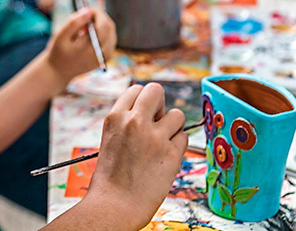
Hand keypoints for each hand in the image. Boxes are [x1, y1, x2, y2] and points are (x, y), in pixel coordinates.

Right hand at [45, 8, 115, 81]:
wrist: (59, 71)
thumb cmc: (58, 52)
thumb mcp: (61, 36)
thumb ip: (74, 22)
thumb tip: (89, 11)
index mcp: (92, 48)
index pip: (104, 24)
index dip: (97, 13)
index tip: (86, 8)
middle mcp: (103, 53)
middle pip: (110, 26)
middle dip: (100, 16)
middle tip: (86, 14)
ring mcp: (106, 56)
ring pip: (111, 31)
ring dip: (101, 23)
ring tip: (85, 26)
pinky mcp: (106, 56)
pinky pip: (110, 38)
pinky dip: (102, 31)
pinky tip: (89, 33)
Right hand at [85, 83, 187, 228]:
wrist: (114, 206)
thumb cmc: (111, 178)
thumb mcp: (111, 139)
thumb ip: (127, 123)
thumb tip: (153, 112)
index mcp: (115, 118)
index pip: (137, 90)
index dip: (144, 102)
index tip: (145, 116)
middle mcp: (134, 122)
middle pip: (156, 91)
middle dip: (160, 105)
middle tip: (157, 123)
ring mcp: (154, 137)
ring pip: (177, 115)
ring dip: (173, 128)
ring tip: (161, 145)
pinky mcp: (171, 154)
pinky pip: (184, 138)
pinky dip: (178, 147)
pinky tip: (165, 159)